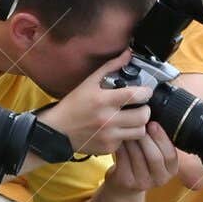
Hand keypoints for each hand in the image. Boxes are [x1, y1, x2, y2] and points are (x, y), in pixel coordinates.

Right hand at [35, 51, 152, 154]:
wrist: (56, 132)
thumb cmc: (72, 106)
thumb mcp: (89, 83)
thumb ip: (111, 67)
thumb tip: (128, 53)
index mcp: (102, 100)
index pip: (135, 95)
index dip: (146, 92)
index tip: (145, 92)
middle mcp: (107, 119)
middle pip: (143, 116)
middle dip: (146, 110)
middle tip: (140, 107)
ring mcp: (108, 136)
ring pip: (140, 132)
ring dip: (139, 124)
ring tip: (132, 119)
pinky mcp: (108, 148)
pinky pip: (127, 142)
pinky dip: (125, 136)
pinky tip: (117, 130)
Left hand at [102, 123, 180, 194]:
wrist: (126, 183)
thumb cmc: (142, 161)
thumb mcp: (157, 153)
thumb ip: (160, 140)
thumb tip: (157, 113)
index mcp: (171, 170)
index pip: (170, 154)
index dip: (162, 138)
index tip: (153, 123)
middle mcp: (160, 179)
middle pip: (155, 156)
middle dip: (146, 137)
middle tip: (137, 122)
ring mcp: (143, 182)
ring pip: (137, 156)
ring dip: (132, 138)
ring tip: (126, 125)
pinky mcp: (127, 181)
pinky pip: (124, 159)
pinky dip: (121, 145)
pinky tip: (118, 136)